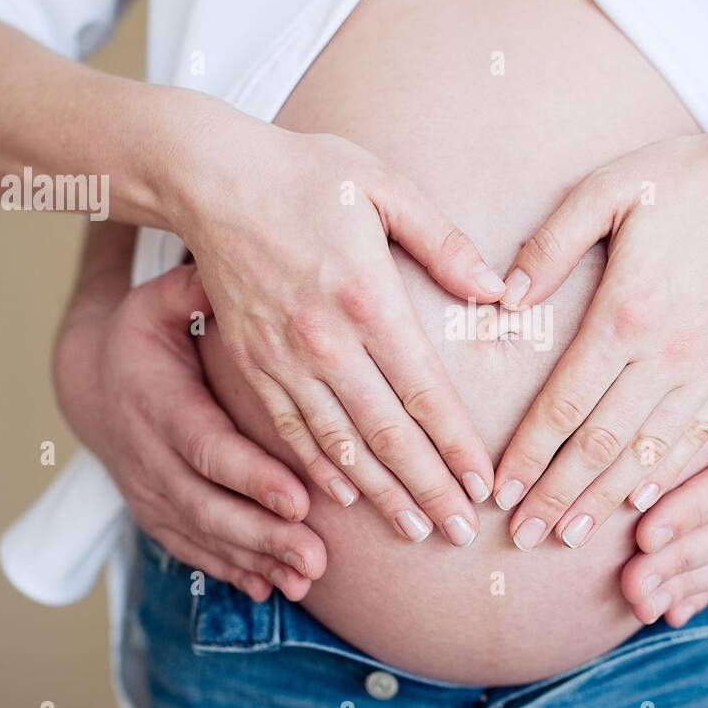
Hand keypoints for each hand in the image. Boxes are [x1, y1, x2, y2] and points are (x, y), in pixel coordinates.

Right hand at [54, 263, 325, 602]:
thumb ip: (193, 292)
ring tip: (307, 578)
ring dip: (256, 560)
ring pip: (203, 536)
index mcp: (158, 404)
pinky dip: (232, 573)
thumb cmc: (144, 337)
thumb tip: (225, 275)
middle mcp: (149, 457)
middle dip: (263, 535)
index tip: (298, 499)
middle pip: (208, 506)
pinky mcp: (158, 515)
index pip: (207, 447)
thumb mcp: (159, 303)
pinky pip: (193, 550)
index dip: (250, 478)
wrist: (94, 384)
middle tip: (317, 556)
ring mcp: (150, 493)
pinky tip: (272, 590)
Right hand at [169, 103, 506, 545]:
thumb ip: (444, 241)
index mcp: (368, 300)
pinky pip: (288, 430)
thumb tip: (498, 289)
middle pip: (386, 433)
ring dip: (379, 493)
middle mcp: (326, 341)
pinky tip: (343, 498)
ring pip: (338, 444)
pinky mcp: (252, 362)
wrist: (209, 177)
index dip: (457, 445)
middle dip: (427, 488)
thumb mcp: (384, 186)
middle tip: (460, 533)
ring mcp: (283, 358)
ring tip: (413, 531)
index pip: (424, 392)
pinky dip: (318, 468)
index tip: (484, 486)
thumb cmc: (306, 174)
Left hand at [492, 122, 707, 549]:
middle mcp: (671, 352)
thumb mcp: (608, 187)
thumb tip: (504, 299)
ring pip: (652, 452)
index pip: (565, 403)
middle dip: (557, 495)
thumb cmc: (688, 176)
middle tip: (521, 538)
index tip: (500, 491)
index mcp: (628, 311)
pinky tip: (642, 503)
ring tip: (570, 536)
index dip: (528, 454)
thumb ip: (550, 243)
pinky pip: (702, 437)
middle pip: (603, 442)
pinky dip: (668, 475)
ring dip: (606, 499)